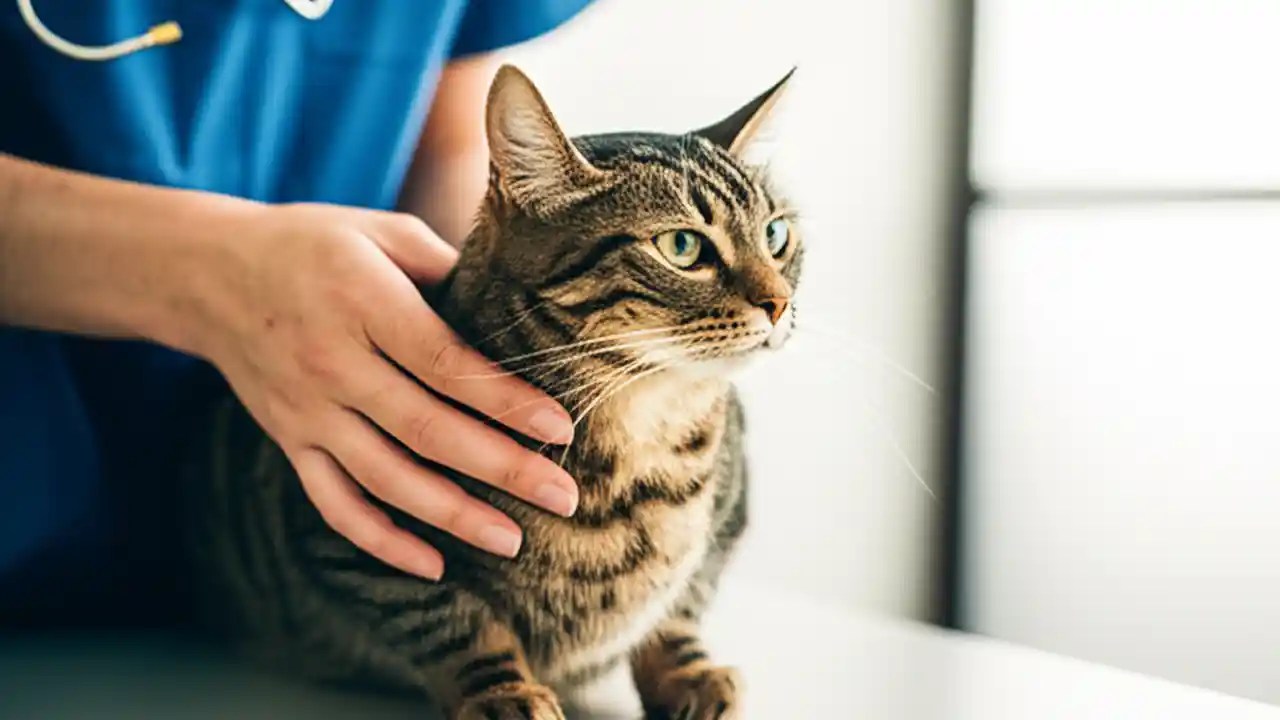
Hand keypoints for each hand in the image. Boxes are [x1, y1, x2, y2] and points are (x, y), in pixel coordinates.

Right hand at [199, 203, 577, 578]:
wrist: (204, 274)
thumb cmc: (311, 244)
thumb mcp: (380, 231)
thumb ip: (445, 265)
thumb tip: (518, 302)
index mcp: (363, 301)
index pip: (446, 363)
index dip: (505, 400)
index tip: (559, 428)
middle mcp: (333, 362)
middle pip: (427, 429)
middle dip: (501, 469)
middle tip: (562, 496)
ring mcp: (307, 410)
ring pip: (386, 477)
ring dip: (451, 515)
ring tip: (511, 540)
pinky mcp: (289, 441)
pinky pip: (333, 503)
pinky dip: (379, 540)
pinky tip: (430, 566)